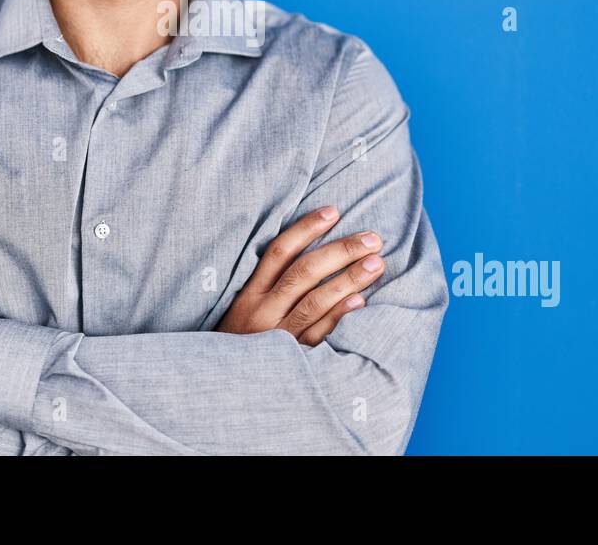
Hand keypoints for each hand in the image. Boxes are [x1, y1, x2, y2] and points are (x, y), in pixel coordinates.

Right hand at [214, 206, 383, 344]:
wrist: (221, 387)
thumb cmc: (240, 339)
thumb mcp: (243, 306)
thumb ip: (269, 281)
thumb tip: (311, 249)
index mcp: (249, 293)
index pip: (279, 252)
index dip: (306, 228)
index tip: (333, 211)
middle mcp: (263, 311)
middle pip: (304, 273)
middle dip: (340, 251)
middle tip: (372, 239)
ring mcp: (278, 336)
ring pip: (315, 301)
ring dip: (348, 280)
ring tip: (376, 264)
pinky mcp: (293, 360)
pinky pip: (318, 335)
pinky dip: (338, 316)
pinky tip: (360, 302)